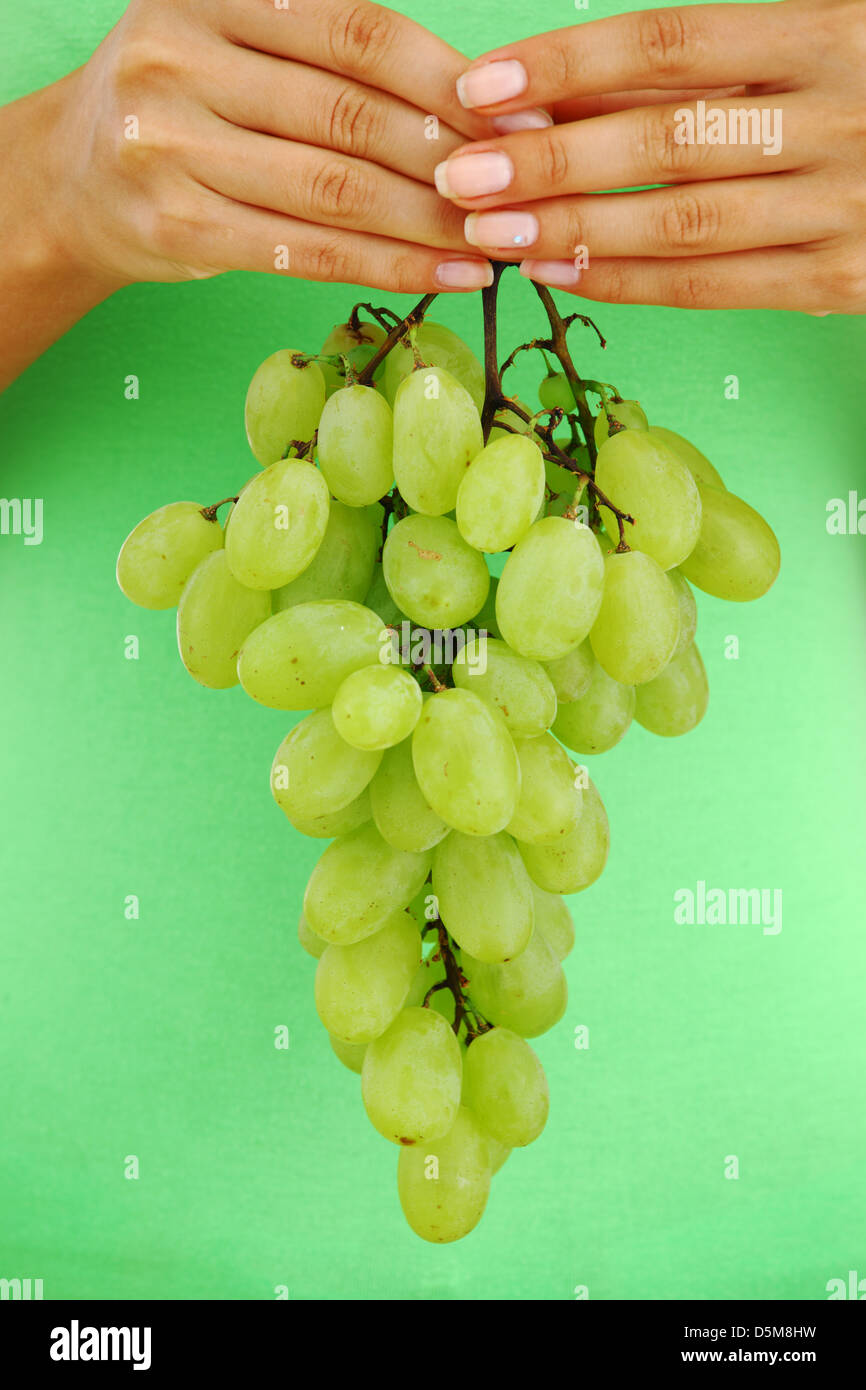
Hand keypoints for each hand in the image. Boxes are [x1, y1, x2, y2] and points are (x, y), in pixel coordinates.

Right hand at [39, 0, 493, 293]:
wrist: (79, 177)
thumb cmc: (189, 103)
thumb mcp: (238, 35)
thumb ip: (328, 46)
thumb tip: (475, 94)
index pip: (355, 33)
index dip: (445, 77)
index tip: (520, 115)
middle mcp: (182, 58)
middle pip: (349, 113)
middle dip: (450, 155)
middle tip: (522, 186)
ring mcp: (170, 146)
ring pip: (334, 188)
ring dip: (430, 221)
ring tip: (499, 239)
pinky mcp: (178, 226)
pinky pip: (307, 252)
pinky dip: (387, 266)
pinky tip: (447, 275)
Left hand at [434, 0, 865, 312]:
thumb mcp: (814, 39)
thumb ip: (709, 62)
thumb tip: (574, 87)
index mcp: (831, 30)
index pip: (674, 43)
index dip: (570, 64)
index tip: (483, 88)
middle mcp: (841, 115)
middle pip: (667, 139)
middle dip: (551, 159)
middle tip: (461, 177)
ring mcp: (848, 204)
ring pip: (687, 222)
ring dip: (578, 228)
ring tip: (491, 234)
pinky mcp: (850, 278)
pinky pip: (720, 284)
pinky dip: (636, 280)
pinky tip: (567, 271)